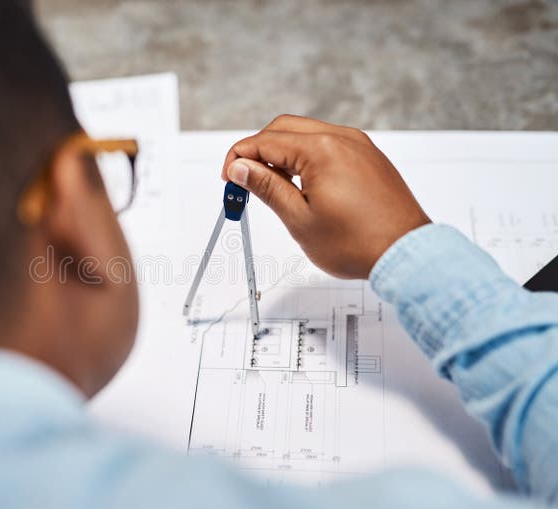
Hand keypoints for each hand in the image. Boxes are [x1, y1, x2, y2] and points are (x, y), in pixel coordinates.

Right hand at [222, 115, 430, 278]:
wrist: (405, 254)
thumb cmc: (358, 243)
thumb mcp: (299, 218)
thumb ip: (266, 186)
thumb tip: (240, 168)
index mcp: (321, 150)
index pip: (265, 141)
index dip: (239, 158)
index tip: (228, 179)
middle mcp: (341, 138)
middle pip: (283, 129)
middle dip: (257, 151)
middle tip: (244, 181)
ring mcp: (358, 145)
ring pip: (306, 134)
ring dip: (282, 152)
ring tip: (272, 186)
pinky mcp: (368, 156)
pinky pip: (328, 144)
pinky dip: (306, 156)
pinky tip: (300, 184)